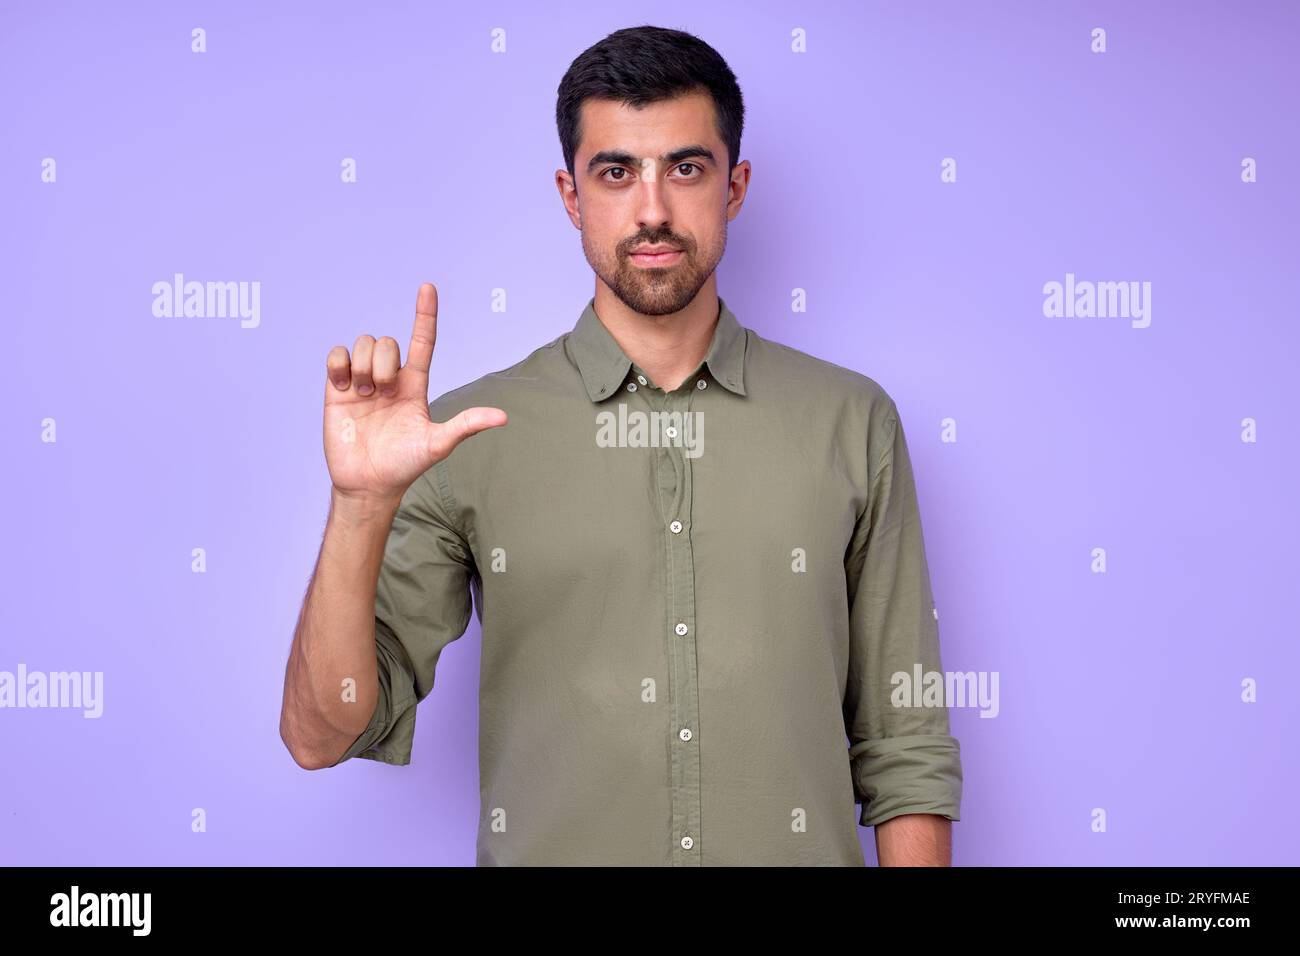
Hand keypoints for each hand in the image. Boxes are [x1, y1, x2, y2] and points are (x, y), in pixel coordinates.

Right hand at [323, 283, 506, 503]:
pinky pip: (337, 355)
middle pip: (387, 342)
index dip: (425, 314)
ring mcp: (362, 381)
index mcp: (415, 385)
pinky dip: (339, 364)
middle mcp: (389, 378)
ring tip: (364, 397)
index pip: (422, 341)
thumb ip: (466, 425)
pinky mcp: (336, 388)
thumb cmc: (405, 466)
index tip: (428, 288)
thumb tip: (503, 418)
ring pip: (364, 344)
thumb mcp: (438, 444)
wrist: (368, 484)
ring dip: (363, 368)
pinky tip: (342, 387)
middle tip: (382, 395)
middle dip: (384, 364)